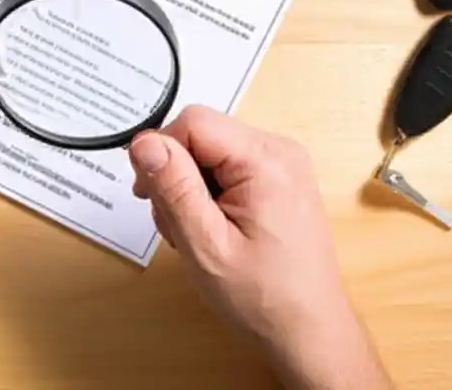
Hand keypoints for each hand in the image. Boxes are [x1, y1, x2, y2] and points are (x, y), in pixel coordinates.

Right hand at [129, 106, 389, 389]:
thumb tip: (143, 142)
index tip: (147, 194)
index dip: (160, 151)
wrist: (308, 330)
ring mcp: (281, 165)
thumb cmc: (262, 297)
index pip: (193, 122)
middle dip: (175, 177)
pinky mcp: (278, 180)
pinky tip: (213, 230)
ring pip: (208, 153)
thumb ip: (174, 188)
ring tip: (198, 236)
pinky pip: (226, 168)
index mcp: (266, 160)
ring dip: (189, 190)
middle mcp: (279, 151)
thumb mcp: (206, 245)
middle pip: (200, 135)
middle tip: (179, 227)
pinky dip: (208, 195)